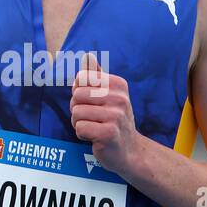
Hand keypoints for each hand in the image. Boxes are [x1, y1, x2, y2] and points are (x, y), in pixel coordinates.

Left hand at [70, 52, 139, 175]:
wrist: (129, 150)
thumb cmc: (114, 120)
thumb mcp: (109, 95)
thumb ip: (97, 76)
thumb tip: (87, 56)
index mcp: (118, 84)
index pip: (82, 78)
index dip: (79, 91)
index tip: (91, 102)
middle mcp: (119, 98)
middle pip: (77, 95)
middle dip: (77, 108)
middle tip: (91, 117)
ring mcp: (115, 116)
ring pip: (76, 113)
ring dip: (79, 123)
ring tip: (93, 127)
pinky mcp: (109, 133)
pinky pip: (80, 128)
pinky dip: (82, 134)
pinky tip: (94, 137)